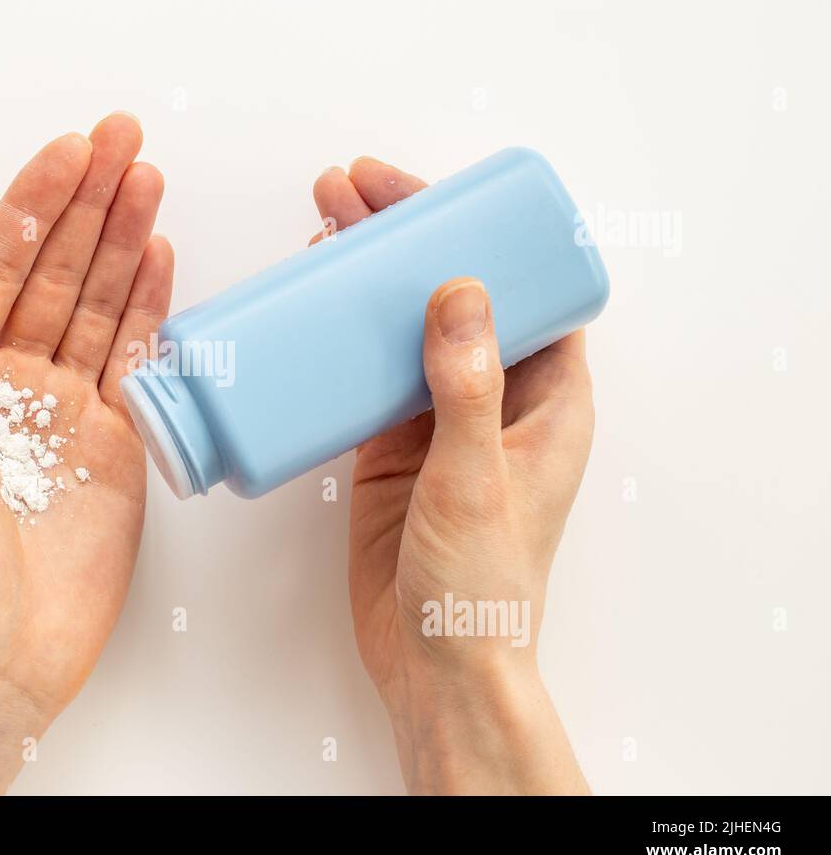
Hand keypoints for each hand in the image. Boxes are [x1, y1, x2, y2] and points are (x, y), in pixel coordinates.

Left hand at [0, 114, 172, 793]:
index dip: (32, 205)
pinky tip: (160, 255)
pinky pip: (138, 359)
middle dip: (88, 200)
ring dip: (125, 238)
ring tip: (148, 178)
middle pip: (57, 268)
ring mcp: (70, 406)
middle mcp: (14, 378)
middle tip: (122, 136)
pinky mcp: (119, 441)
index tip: (65, 153)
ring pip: (101, 301)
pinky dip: (152, 306)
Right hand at [313, 158, 591, 793]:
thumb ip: (467, 387)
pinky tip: (307, 308)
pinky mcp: (387, 449)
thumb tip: (458, 287)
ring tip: (319, 228)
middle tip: (348, 189)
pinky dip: (337, 339)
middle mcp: (495, 398)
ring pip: (401, 327)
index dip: (473, 229)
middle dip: (403, 236)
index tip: (417, 192)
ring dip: (364, 278)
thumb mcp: (475, 477)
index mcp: (548, 397)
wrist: (434, 665)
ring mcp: (437, 422)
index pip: (520, 285)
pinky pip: (362, 376)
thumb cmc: (481, 584)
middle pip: (450, 292)